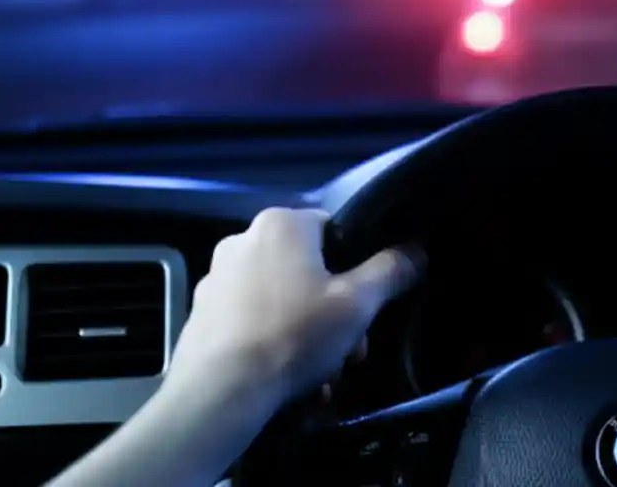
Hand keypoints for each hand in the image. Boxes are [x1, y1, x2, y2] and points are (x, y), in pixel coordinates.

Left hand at [169, 208, 423, 408]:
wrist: (219, 391)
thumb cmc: (294, 334)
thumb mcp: (358, 303)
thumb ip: (390, 271)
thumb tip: (415, 250)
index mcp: (281, 224)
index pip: (335, 230)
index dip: (358, 267)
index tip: (365, 305)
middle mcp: (241, 240)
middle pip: (309, 270)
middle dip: (335, 311)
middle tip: (349, 349)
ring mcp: (216, 278)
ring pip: (282, 299)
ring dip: (308, 332)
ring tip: (321, 372)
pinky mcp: (201, 314)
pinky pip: (253, 321)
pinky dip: (275, 341)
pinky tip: (288, 376)